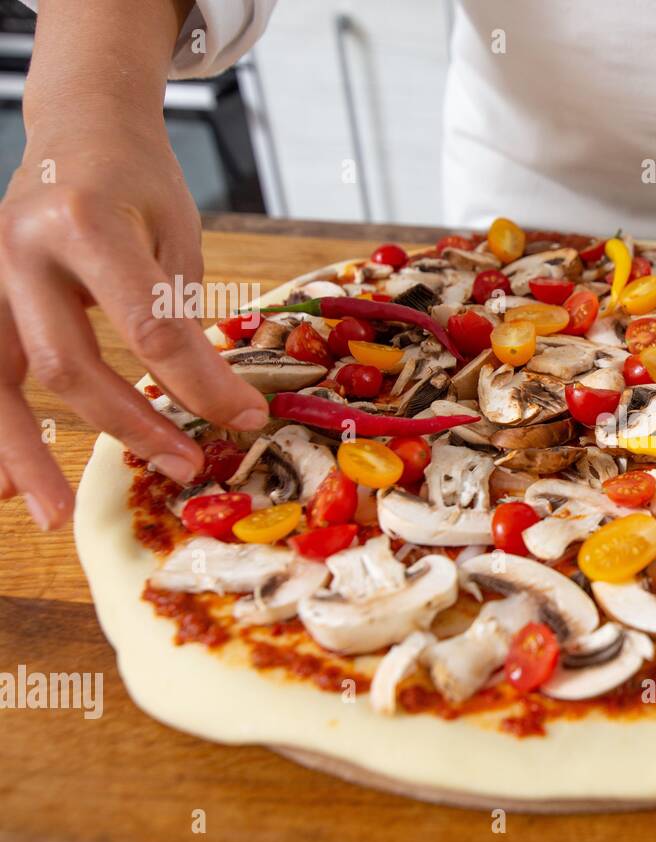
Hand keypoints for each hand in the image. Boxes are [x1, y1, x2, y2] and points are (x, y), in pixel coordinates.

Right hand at [0, 117, 267, 529]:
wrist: (79, 127)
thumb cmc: (138, 183)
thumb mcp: (178, 238)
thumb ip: (182, 319)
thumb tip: (214, 409)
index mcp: (86, 222)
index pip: (150, 329)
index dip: (201, 386)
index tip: (246, 420)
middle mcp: (20, 247)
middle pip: (69, 364)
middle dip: (129, 426)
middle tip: (184, 467)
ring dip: (23, 453)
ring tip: (51, 515)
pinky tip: (4, 481)